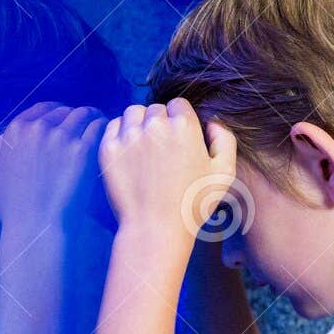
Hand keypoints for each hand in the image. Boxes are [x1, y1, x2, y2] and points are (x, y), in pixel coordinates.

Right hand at [0, 102, 106, 236]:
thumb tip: (5, 138)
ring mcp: (61, 137)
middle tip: (85, 126)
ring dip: (92, 118)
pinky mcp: (82, 149)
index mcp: (15, 131)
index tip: (65, 120)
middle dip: (75, 117)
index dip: (56, 113)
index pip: (41, 109)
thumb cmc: (14, 208)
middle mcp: (37, 128)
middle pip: (64, 110)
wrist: (35, 227)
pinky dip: (104, 128)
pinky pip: (98, 127)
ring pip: (84, 114)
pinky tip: (107, 136)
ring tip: (99, 127)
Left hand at [98, 99, 236, 244]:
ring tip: (144, 147)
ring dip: (139, 124)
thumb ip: (225, 140)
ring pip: (133, 113)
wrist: (156, 229)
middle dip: (160, 123)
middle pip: (155, 109)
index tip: (179, 139)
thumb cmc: (192, 205)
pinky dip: (120, 133)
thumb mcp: (224, 173)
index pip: (178, 104)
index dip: (180, 120)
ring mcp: (129, 136)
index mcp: (184, 125)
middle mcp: (155, 125)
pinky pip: (113, 126)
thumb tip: (212, 121)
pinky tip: (129, 151)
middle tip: (161, 149)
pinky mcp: (109, 149)